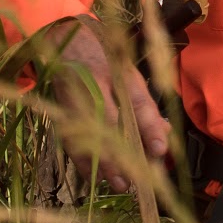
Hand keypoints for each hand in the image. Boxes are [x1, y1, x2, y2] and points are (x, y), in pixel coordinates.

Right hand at [44, 15, 169, 192]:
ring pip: (86, 137)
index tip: (159, 150)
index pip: (133, 102)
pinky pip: (71, 141)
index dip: (147, 126)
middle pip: (107, 125)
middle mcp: (89, 85)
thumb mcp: (127, 73)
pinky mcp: (59, 112)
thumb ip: (144, 105)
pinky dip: (83, 160)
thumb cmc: (101, 55)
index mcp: (109, 71)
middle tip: (139, 178)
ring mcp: (70, 100)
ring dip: (103, 163)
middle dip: (123, 155)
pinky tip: (96, 175)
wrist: (62, 39)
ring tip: (119, 183)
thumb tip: (163, 137)